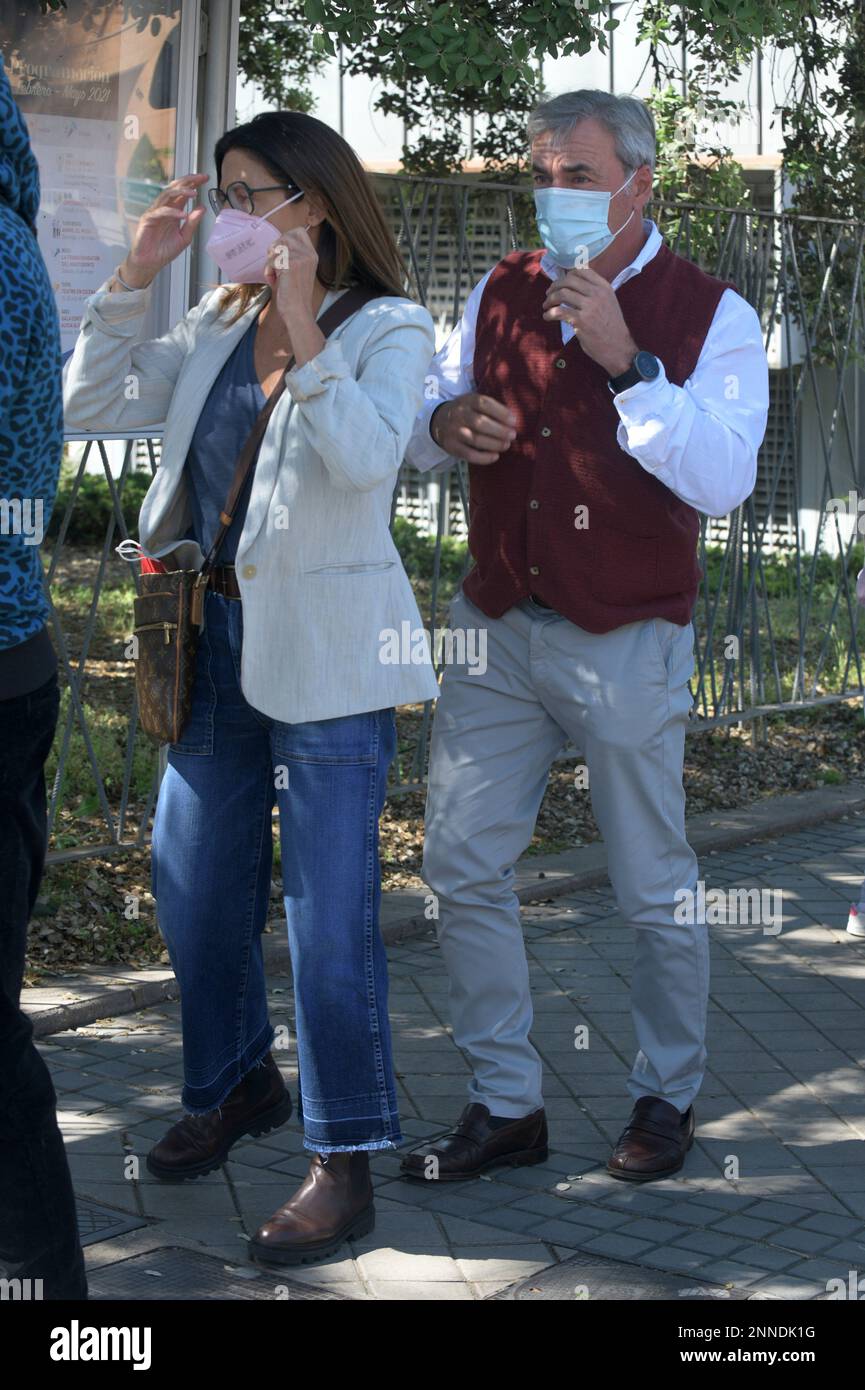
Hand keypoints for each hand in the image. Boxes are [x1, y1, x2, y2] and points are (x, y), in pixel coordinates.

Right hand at [119, 173, 207, 287]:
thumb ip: (193, 223)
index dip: (193, 184)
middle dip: (188, 181)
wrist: (150, 263)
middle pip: (174, 188)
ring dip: (180, 192)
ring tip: (193, 193)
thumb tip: (202, 207)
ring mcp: (155, 212)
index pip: (183, 192)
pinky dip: (172, 212)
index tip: (205, 178)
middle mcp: (164, 208)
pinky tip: (183, 214)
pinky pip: (160, 212)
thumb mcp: (184, 237)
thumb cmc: (164, 250)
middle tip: (200, 178)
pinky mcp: (147, 219)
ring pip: (166, 195)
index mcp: (173, 210)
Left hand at [265, 226, 318, 324]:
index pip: (299, 231)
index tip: (281, 253)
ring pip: (276, 248)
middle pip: (284, 237)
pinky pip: (272, 260)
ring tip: (275, 275)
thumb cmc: (294, 295)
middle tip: (275, 266)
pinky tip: (274, 281)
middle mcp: (308, 254)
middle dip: (275, 250)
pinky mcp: (290, 265)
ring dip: (271, 262)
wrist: (297, 312)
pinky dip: (268, 271)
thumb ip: (292, 255)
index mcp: (312, 254)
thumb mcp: (298, 270)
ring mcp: (301, 259)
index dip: (286, 238)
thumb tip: (275, 245)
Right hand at [431, 392, 516, 463]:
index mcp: (466, 401)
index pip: (484, 403)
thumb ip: (490, 408)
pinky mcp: (451, 447)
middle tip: (512, 435)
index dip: (501, 412)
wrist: (439, 421)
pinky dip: (484, 457)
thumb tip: (512, 421)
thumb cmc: (465, 412)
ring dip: (494, 444)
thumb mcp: (474, 403)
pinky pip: (469, 454)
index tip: (514, 421)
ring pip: (476, 440)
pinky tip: (495, 456)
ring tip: (506, 445)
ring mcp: (454, 431)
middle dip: (500, 430)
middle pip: (480, 423)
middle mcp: (458, 415)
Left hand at [542, 266, 637, 376]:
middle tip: (549, 294)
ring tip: (546, 306)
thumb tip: (574, 286)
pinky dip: (549, 314)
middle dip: (555, 286)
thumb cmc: (612, 327)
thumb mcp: (608, 302)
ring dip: (550, 300)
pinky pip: (558, 312)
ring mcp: (589, 306)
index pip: (582, 271)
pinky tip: (547, 317)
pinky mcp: (580, 320)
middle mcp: (597, 293)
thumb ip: (595, 292)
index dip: (567, 275)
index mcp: (604, 287)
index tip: (560, 283)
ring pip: (562, 294)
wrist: (618, 347)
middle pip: (569, 281)